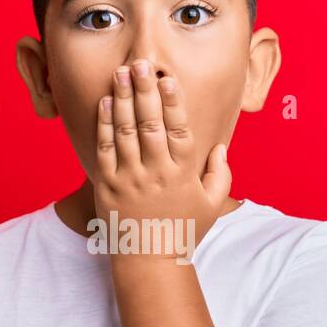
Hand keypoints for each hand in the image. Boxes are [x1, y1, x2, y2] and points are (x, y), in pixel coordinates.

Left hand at [93, 58, 231, 261]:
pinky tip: (105, 102)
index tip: (169, 79)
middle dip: (145, 90)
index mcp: (183, 174)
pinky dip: (105, 124)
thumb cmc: (183, 232)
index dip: (173, 102)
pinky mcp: (108, 185)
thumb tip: (221, 147)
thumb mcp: (211, 205)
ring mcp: (130, 179)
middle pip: (150, 123)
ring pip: (126, 131)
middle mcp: (156, 173)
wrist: (148, 262)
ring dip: (123, 99)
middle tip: (140, 63)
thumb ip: (220, 174)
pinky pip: (105, 149)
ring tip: (120, 73)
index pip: (179, 130)